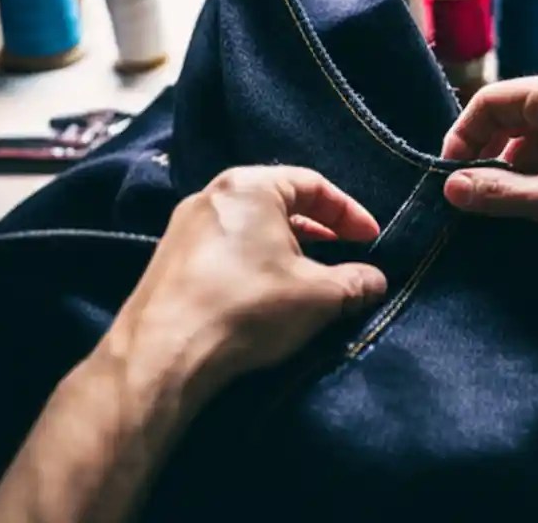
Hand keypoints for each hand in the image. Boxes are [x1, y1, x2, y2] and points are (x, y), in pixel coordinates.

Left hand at [94, 166, 386, 415]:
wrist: (163, 352)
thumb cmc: (246, 307)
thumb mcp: (318, 296)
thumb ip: (355, 283)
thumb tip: (375, 281)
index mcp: (250, 187)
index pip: (313, 184)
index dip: (349, 212)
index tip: (372, 239)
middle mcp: (212, 195)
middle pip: (278, 202)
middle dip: (318, 229)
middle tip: (344, 253)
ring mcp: (184, 227)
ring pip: (250, 227)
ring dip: (286, 248)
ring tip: (310, 278)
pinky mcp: (169, 260)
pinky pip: (225, 248)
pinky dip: (254, 262)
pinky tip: (267, 294)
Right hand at [440, 71, 537, 255]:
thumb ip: (498, 194)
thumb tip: (450, 188)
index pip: (489, 102)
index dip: (462, 139)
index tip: (451, 179)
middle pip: (510, 121)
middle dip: (493, 164)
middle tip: (480, 204)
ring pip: (534, 142)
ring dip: (522, 181)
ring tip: (525, 220)